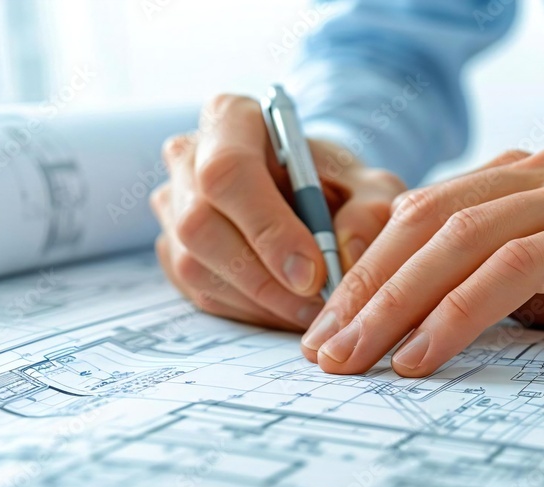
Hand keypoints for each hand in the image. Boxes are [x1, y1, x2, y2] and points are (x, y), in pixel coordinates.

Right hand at [151, 94, 405, 330]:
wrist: (314, 196)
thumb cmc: (339, 185)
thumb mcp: (371, 188)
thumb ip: (370, 212)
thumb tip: (347, 252)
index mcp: (230, 118)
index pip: (229, 170)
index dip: (268, 229)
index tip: (313, 274)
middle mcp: (187, 157)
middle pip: (200, 224)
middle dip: (264, 278)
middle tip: (317, 306)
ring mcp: (171, 205)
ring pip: (194, 265)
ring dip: (259, 301)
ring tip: (311, 312)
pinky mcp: (171, 250)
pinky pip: (198, 291)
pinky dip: (248, 311)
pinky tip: (287, 310)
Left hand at [300, 146, 543, 375]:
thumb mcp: (543, 284)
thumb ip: (484, 284)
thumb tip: (403, 325)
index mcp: (512, 179)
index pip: (414, 218)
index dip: (360, 272)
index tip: (323, 332)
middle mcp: (537, 173)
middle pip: (424, 225)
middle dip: (364, 292)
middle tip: (323, 354)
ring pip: (462, 241)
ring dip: (398, 305)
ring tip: (357, 360)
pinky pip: (517, 266)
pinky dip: (461, 311)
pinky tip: (425, 355)